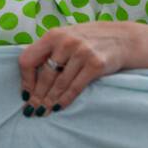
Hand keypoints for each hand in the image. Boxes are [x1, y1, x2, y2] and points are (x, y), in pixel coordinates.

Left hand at [18, 21, 138, 115]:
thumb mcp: (66, 36)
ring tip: (42, 112)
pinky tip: (58, 107)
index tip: (26, 93)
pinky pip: (75, 87)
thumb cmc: (89, 39)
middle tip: (31, 110)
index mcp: (53, 35)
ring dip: (49, 101)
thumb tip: (28, 75)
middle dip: (36, 96)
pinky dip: (65, 100)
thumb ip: (49, 50)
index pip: (28, 59)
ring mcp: (82, 53)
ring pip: (59, 84)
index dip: (25, 79)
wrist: (122, 39)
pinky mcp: (96, 65)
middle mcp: (66, 42)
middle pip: (44, 75)